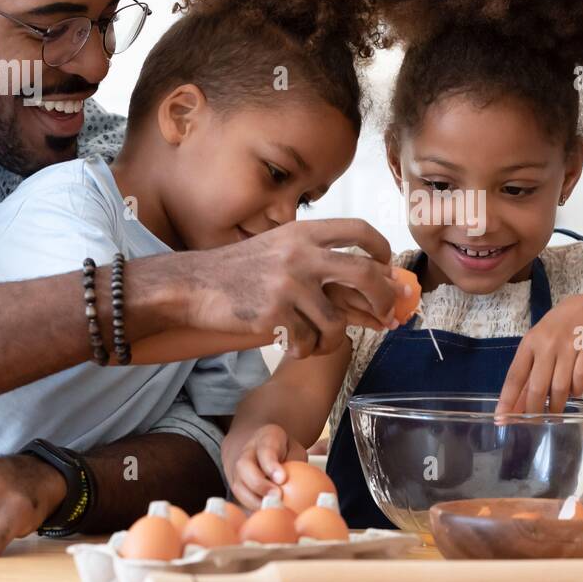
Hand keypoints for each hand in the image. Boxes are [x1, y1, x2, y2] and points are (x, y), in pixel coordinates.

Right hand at [182, 219, 403, 357]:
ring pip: (336, 323)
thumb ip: (317, 256)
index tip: (387, 268)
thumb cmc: (241, 269)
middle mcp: (301, 254)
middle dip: (383, 298)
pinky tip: (293, 346)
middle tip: (384, 315)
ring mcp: (288, 284)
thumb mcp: (280, 247)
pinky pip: (308, 342)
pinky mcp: (274, 314)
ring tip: (319, 341)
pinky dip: (305, 350)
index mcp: (304, 233)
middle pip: (365, 274)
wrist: (194, 284)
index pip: (359, 231)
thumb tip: (369, 276)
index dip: (381, 250)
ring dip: (333, 339)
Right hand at [223, 424, 308, 509]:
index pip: (265, 450)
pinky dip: (251, 508)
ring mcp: (236, 468)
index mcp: (265, 438)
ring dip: (254, 501)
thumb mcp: (293, 448)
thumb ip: (297, 463)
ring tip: (272, 509)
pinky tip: (265, 515)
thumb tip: (306, 485)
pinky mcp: (234, 484)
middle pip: (245, 466)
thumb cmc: (280, 448)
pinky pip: (238, 497)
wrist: (254, 443)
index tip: (282, 479)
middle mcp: (246, 452)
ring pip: (238, 485)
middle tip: (277, 497)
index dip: (271, 465)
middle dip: (259, 484)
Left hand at [496, 295, 582, 413]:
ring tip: (556, 411)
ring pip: (560, 386)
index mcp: (529, 343)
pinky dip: (577, 391)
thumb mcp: (537, 347)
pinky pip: (580, 379)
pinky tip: (575, 392)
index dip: (507, 400)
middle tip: (536, 422)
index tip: (501, 419)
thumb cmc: (555, 333)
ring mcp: (569, 346)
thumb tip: (512, 409)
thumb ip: (527, 375)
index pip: (515, 376)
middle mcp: (547, 344)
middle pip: (537, 387)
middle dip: (534, 410)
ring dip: (557, 404)